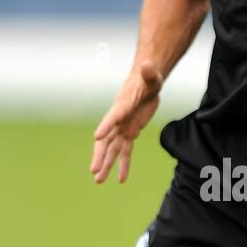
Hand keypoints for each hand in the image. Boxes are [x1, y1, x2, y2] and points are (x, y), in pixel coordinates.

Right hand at [90, 59, 163, 183]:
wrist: (147, 83)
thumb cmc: (149, 78)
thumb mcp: (152, 76)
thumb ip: (150, 73)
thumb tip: (149, 65)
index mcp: (122, 106)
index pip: (113, 117)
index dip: (106, 126)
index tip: (97, 136)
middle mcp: (119, 120)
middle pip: (106, 140)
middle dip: (100, 156)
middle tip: (94, 171)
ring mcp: (123, 128)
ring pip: (112, 150)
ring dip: (106, 165)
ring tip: (99, 181)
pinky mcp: (130, 133)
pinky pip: (125, 152)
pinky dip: (123, 165)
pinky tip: (121, 180)